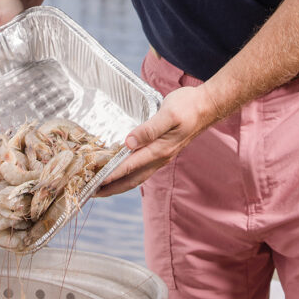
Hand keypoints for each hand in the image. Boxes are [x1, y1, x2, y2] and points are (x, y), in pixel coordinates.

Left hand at [96, 84, 218, 195]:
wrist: (207, 106)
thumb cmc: (188, 107)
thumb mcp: (168, 114)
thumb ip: (149, 129)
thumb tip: (128, 142)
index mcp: (160, 150)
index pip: (130, 166)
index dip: (111, 175)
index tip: (95, 182)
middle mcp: (160, 157)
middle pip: (132, 179)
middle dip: (111, 187)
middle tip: (91, 192)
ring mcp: (162, 156)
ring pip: (137, 175)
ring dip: (118, 183)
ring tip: (101, 186)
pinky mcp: (163, 150)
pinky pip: (142, 167)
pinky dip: (128, 172)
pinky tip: (120, 169)